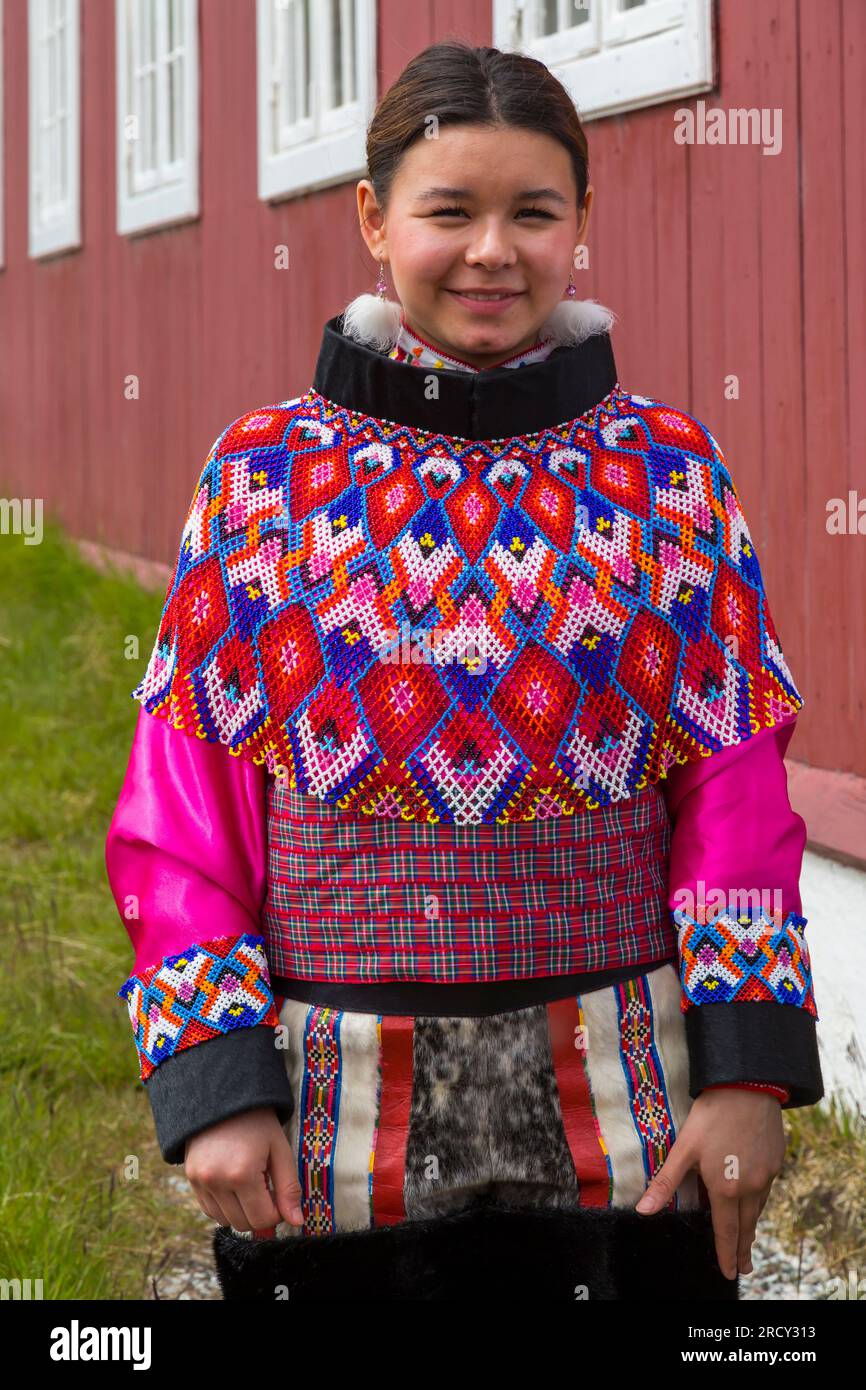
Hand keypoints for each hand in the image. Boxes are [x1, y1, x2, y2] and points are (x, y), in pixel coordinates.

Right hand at [184, 1106, 304, 1233]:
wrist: (224, 1096)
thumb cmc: (258, 1122)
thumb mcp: (280, 1150)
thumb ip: (289, 1188)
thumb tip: (297, 1222)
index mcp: (242, 1174)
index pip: (263, 1219)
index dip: (277, 1212)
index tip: (279, 1193)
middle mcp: (217, 1182)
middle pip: (244, 1224)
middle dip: (260, 1212)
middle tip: (266, 1186)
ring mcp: (200, 1182)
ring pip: (225, 1220)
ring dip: (241, 1211)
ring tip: (249, 1182)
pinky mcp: (191, 1179)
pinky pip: (209, 1210)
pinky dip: (224, 1206)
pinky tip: (234, 1184)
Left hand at [634, 1089, 786, 1278]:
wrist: (748, 1087)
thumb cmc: (712, 1116)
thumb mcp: (684, 1148)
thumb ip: (666, 1182)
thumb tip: (643, 1210)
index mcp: (726, 1188)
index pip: (725, 1230)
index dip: (726, 1253)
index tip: (730, 1272)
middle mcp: (750, 1187)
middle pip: (746, 1226)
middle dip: (743, 1249)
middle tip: (743, 1268)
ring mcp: (766, 1175)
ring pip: (758, 1209)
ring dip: (752, 1227)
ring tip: (747, 1240)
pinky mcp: (776, 1161)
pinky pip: (767, 1190)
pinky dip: (759, 1203)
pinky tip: (755, 1202)